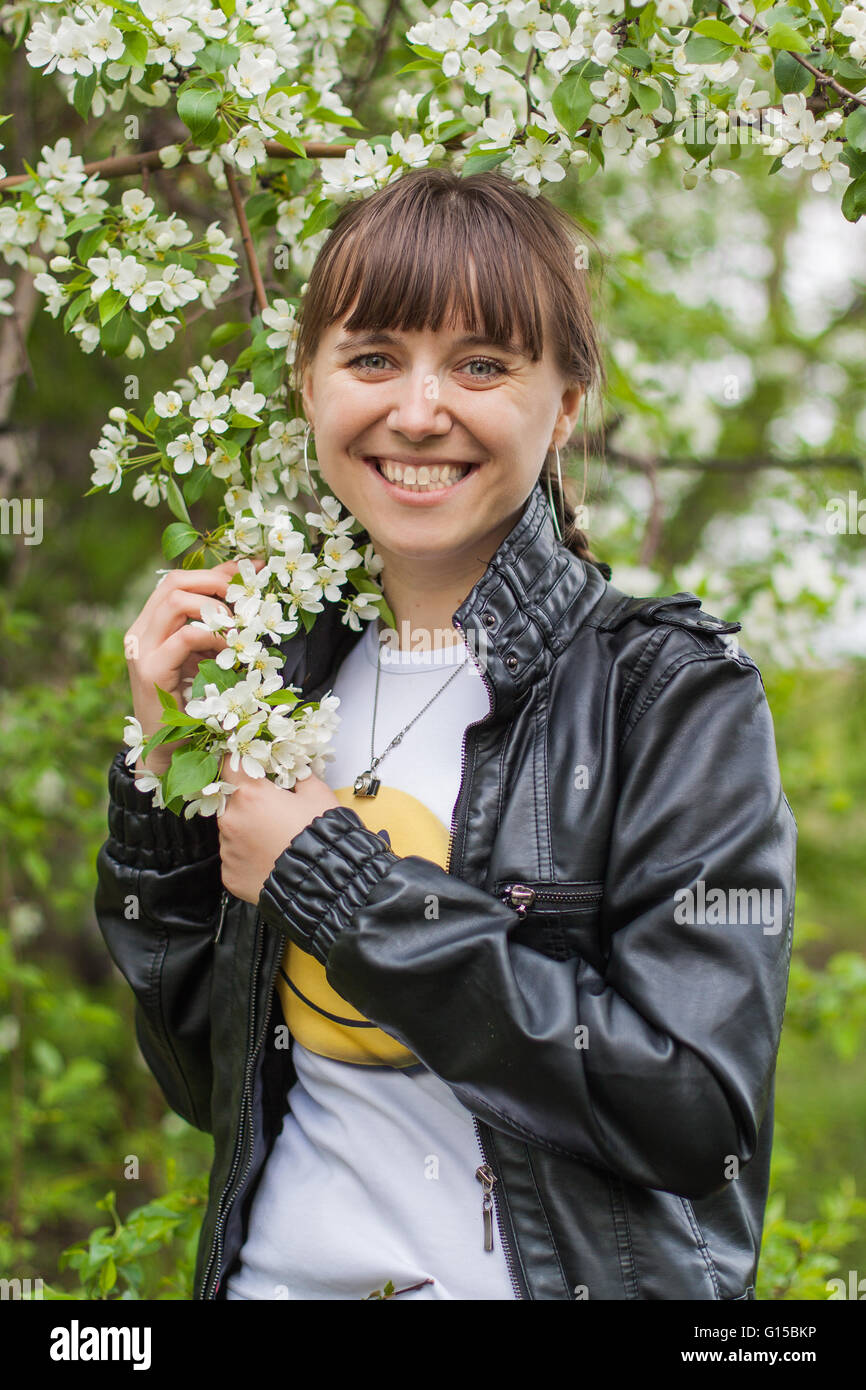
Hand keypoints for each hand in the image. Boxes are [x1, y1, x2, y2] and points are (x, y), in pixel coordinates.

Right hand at [123, 555, 265, 776]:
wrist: (171, 752)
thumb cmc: (194, 706)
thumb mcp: (208, 657)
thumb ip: (218, 628)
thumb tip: (250, 594)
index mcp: (151, 625)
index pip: (178, 580)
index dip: (216, 571)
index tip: (252, 570)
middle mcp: (141, 633)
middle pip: (173, 582)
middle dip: (216, 581)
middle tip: (247, 596)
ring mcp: (142, 650)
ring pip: (176, 601)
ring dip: (215, 608)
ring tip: (238, 626)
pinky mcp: (151, 670)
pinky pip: (185, 636)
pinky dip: (213, 636)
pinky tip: (230, 651)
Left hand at [216, 760, 341, 904]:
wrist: (323, 884)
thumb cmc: (322, 838)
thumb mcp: (318, 794)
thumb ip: (299, 776)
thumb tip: (294, 772)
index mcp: (250, 794)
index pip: (227, 765)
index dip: (237, 763)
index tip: (245, 766)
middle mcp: (232, 820)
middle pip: (229, 802)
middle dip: (248, 803)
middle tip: (274, 812)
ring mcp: (228, 850)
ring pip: (231, 832)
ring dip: (248, 832)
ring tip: (276, 842)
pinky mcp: (230, 875)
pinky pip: (235, 860)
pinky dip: (248, 858)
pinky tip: (270, 860)